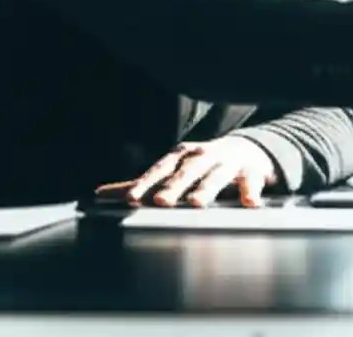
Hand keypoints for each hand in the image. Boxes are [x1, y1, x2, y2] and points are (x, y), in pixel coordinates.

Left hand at [94, 137, 279, 207]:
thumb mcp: (173, 169)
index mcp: (182, 157)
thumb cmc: (203, 164)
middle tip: (161, 201)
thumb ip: (143, 183)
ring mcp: (229, 163)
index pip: (160, 170)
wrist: (249, 149)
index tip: (131, 199)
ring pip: (217, 175)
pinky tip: (249, 203)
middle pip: (187, 172)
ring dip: (206, 188)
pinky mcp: (252, 171)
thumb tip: (100, 194)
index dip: (145, 183)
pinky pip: (251, 181)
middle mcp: (204, 157)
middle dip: (174, 186)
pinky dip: (250, 191)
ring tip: (196, 202)